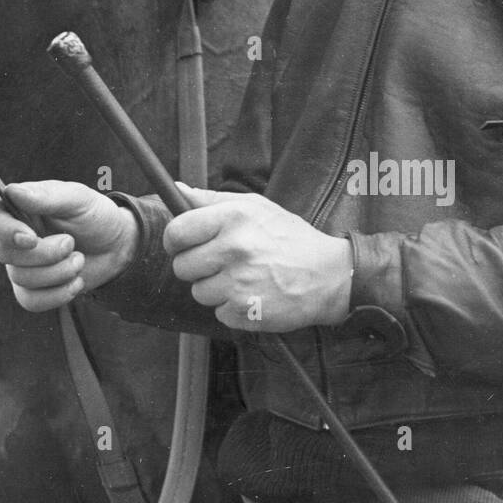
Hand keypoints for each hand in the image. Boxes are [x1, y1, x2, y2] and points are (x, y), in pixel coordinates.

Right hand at [0, 181, 138, 312]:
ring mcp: (21, 265)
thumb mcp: (77, 199)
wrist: (115, 246)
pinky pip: (30, 300)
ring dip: (58, 273)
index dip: (4, 230)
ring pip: (21, 279)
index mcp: (20, 207)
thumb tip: (13, 191)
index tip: (31, 237)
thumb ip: (47, 197)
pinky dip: (58, 294)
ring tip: (79, 260)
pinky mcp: (32, 289)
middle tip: (71, 243)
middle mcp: (14, 236)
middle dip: (45, 254)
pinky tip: (76, 282)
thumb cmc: (94, 216)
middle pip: (5, 253)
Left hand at [164, 185, 352, 332]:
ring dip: (214, 289)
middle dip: (195, 266)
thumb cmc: (290, 238)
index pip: (177, 232)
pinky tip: (251, 294)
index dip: (175, 240)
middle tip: (218, 262)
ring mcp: (239, 283)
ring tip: (241, 278)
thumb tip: (178, 189)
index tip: (181, 244)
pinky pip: (218, 313)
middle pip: (182, 266)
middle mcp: (234, 249)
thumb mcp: (255, 207)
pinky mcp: (245, 312)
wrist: (328, 275)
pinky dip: (231, 308)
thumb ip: (211, 199)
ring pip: (198, 292)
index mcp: (233, 218)